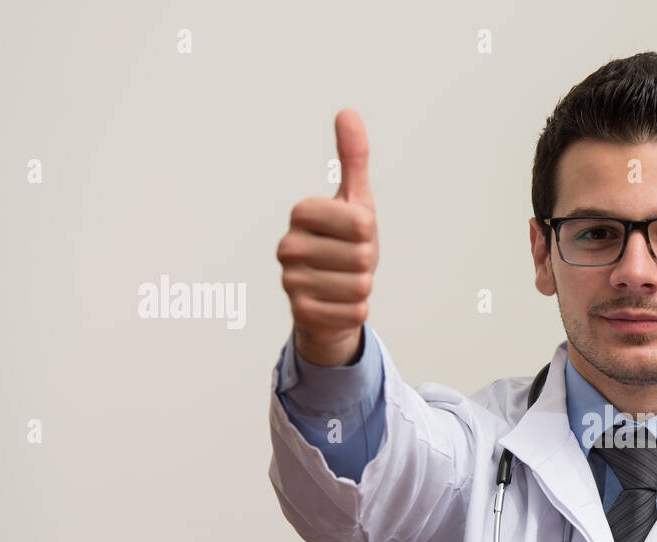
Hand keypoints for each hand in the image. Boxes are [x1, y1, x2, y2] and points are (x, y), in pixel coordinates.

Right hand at [277, 108, 378, 365]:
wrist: (329, 297)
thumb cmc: (346, 245)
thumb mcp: (354, 201)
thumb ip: (352, 159)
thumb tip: (348, 112)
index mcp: (302, 214)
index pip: (360, 222)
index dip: (368, 231)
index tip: (353, 233)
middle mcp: (289, 247)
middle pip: (363, 256)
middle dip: (367, 262)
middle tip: (350, 262)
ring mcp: (291, 282)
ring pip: (360, 286)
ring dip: (362, 288)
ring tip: (344, 281)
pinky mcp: (300, 314)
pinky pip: (354, 313)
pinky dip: (356, 312)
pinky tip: (339, 304)